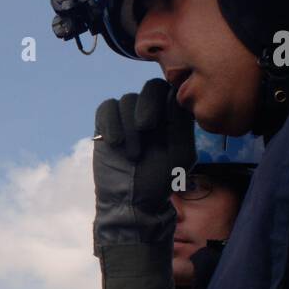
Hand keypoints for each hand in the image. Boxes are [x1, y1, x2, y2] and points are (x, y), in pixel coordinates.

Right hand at [93, 78, 195, 247]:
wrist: (131, 201)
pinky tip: (115, 143)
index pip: (173, 91)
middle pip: (151, 88)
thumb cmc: (160, 181)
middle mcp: (151, 112)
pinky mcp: (106, 124)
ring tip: (133, 154)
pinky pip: (107, 108)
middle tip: (146, 127)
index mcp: (173, 117)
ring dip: (129, 127)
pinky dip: (111, 123)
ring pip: (127, 100)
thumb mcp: (181, 153)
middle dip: (148, 105)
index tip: (168, 122)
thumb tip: (175, 95)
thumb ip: (182, 123)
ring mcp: (128, 116)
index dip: (169, 100)